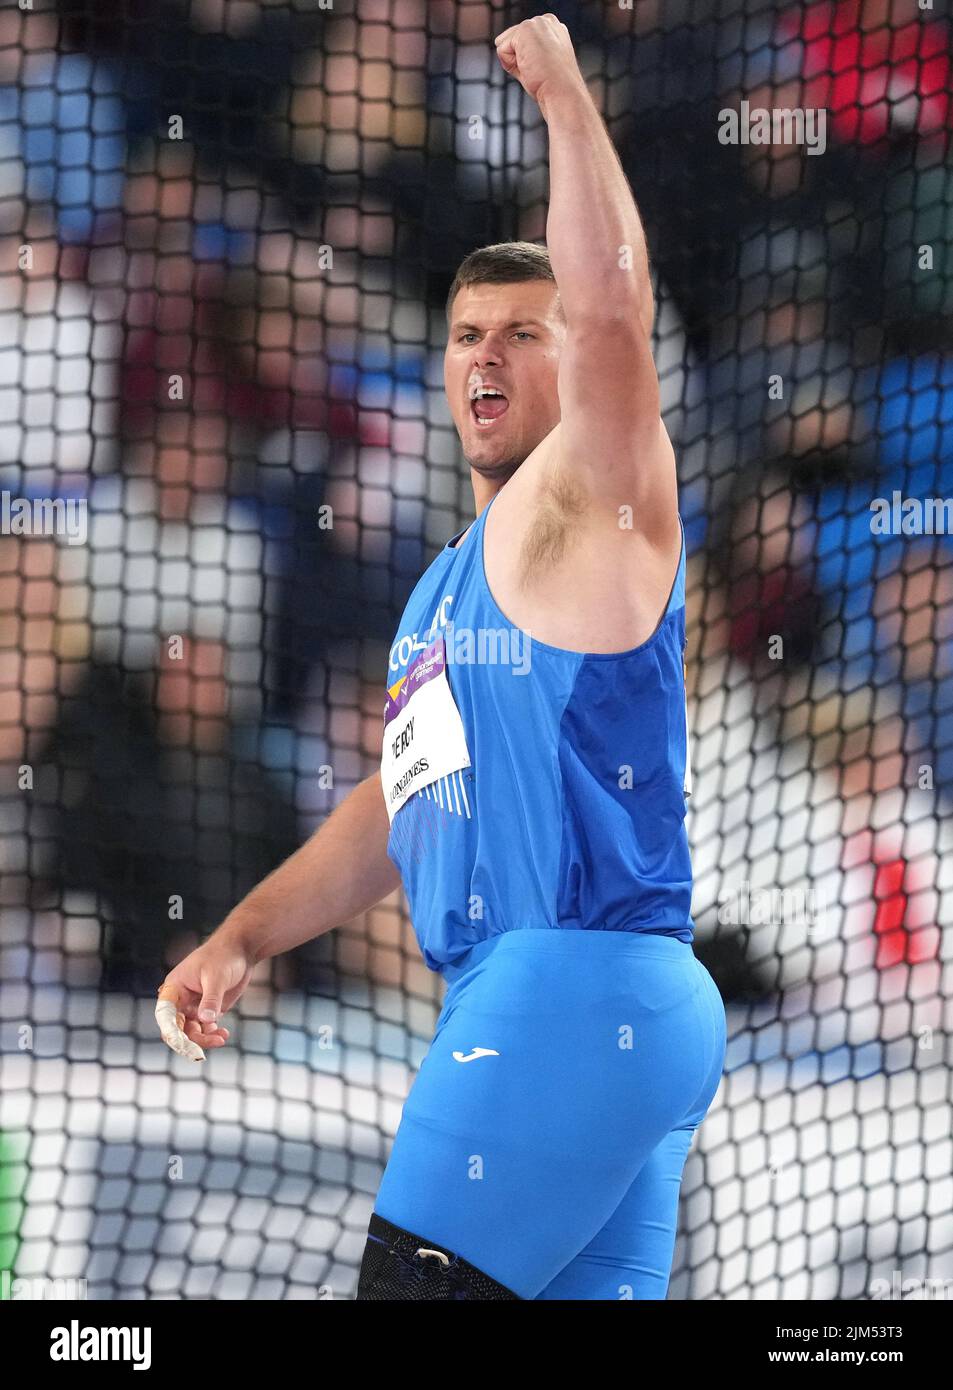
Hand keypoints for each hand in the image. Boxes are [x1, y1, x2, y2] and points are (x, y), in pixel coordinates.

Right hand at [155, 940, 252, 1059]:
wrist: (241, 949)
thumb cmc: (224, 956)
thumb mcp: (216, 977)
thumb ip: (210, 999)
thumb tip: (205, 1020)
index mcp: (174, 988)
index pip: (166, 1016)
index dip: (171, 1032)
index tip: (183, 1044)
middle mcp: (181, 999)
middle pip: (178, 1028)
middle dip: (191, 1040)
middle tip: (206, 1048)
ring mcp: (194, 1005)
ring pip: (192, 1031)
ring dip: (204, 1039)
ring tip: (221, 1037)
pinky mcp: (208, 1009)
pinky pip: (205, 1028)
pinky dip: (212, 1034)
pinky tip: (224, 1033)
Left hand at [494, 13, 584, 109]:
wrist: (561, 92)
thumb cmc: (553, 85)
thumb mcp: (539, 63)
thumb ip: (524, 50)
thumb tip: (499, 43)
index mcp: (552, 28)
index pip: (521, 40)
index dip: (524, 59)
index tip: (542, 68)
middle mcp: (545, 21)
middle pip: (511, 40)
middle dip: (518, 59)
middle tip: (537, 70)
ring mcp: (536, 23)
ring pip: (505, 44)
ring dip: (515, 62)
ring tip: (534, 68)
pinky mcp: (525, 29)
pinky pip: (501, 50)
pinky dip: (511, 64)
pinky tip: (529, 66)